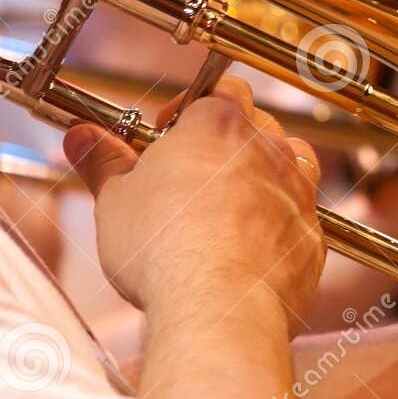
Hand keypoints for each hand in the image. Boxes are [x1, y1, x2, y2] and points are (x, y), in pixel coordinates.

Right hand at [63, 77, 324, 334]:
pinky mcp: (313, 235)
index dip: (192, 108)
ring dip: (265, 174)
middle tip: (192, 172)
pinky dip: (281, 222)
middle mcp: (270, 151)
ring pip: (293, 164)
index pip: (221, 91)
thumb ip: (105, 162)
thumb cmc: (166, 249)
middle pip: (259, 125)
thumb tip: (83, 139)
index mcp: (219, 125)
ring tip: (228, 204)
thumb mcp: (116, 200)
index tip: (168, 134)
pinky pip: (301, 216)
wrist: (220, 307)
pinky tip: (251, 246)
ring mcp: (299, 193)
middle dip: (229, 140)